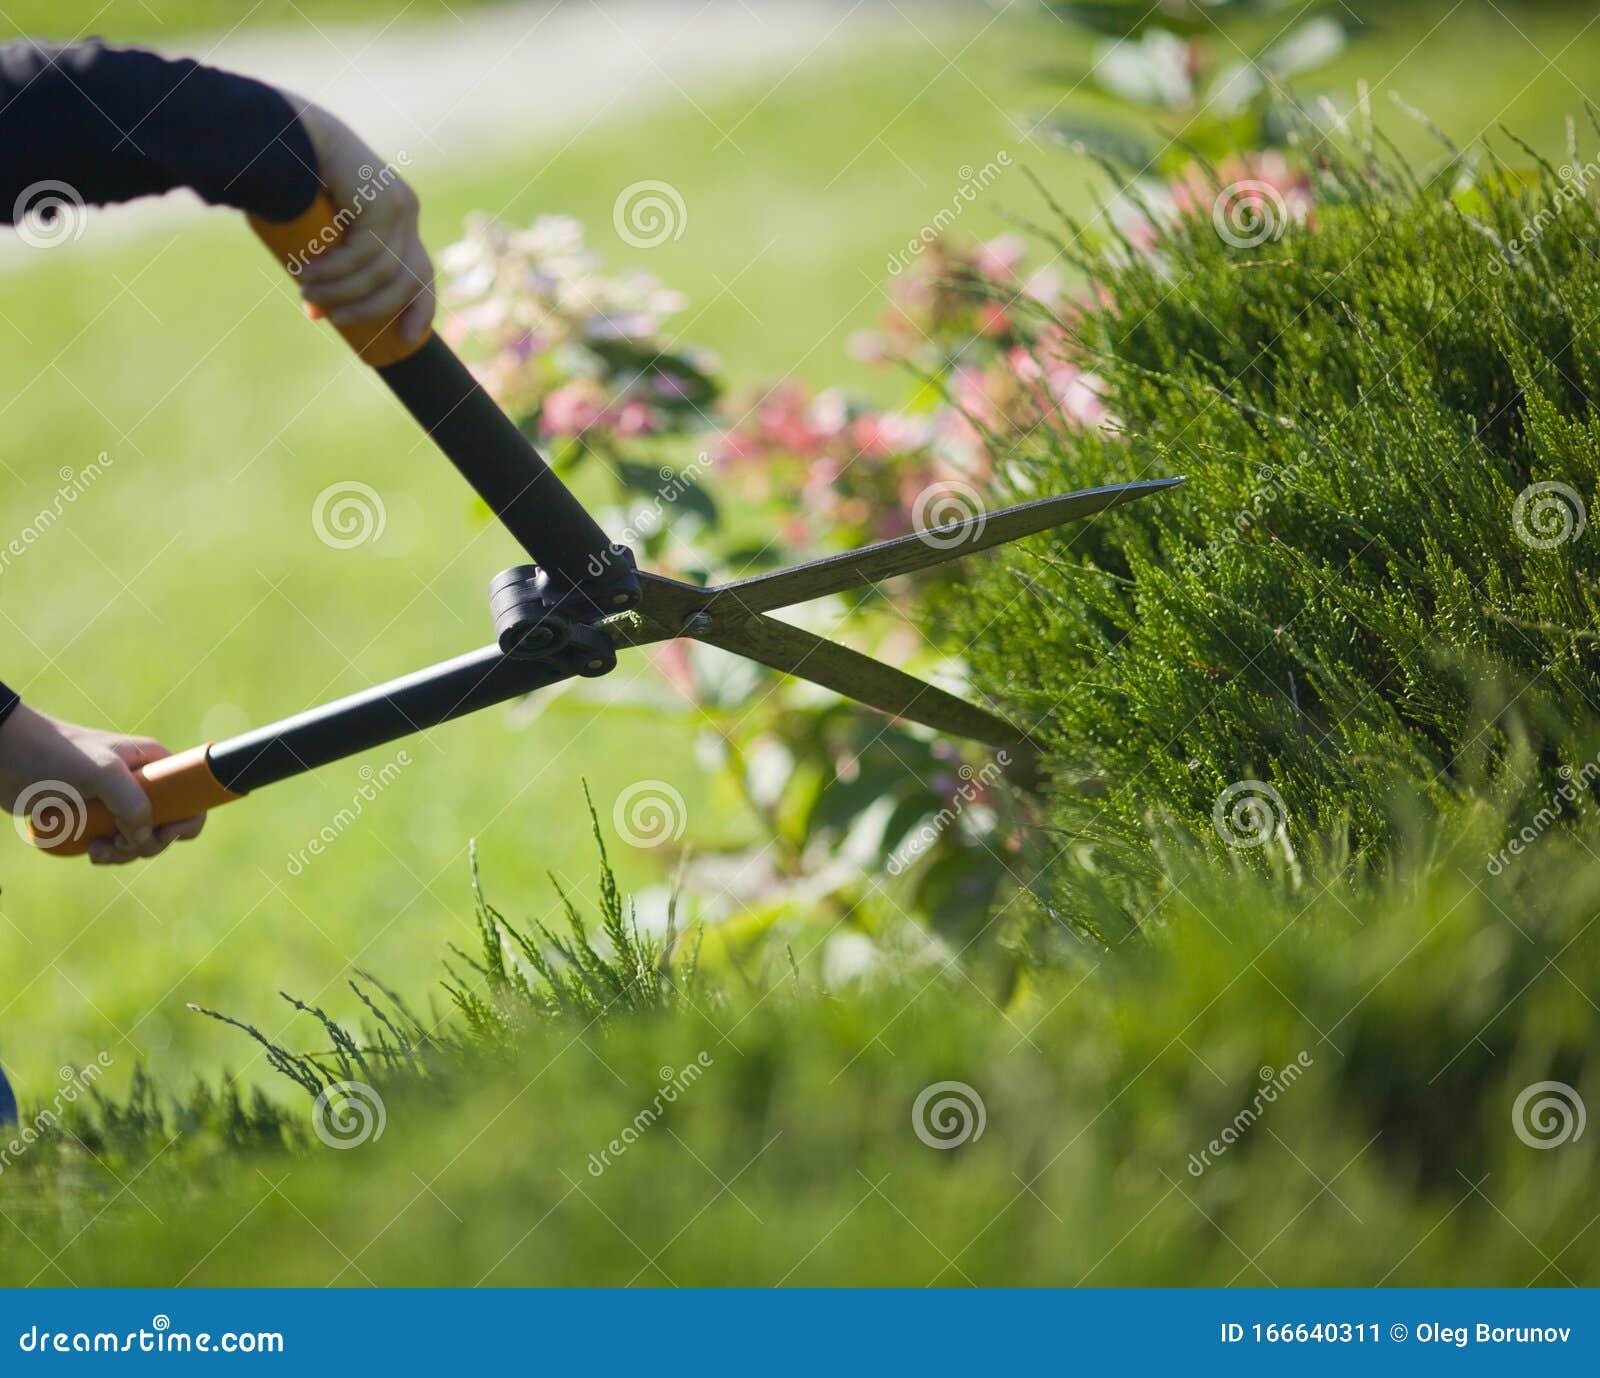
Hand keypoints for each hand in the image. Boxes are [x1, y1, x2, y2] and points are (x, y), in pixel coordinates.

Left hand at [0, 706, 203, 863]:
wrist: (8, 756)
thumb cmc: (56, 753)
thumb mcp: (103, 773)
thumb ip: (133, 803)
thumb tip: (144, 838)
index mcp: (154, 765)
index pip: (191, 796)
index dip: (187, 819)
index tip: (165, 832)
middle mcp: (142, 784)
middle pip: (167, 825)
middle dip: (148, 843)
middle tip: (121, 844)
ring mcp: (118, 802)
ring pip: (140, 840)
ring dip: (124, 853)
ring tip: (97, 851)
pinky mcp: (96, 817)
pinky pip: (115, 844)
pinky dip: (108, 854)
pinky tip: (89, 851)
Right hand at [287, 99, 434, 343]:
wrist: (289, 131)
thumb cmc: (296, 182)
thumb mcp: (321, 231)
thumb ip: (328, 265)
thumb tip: (318, 313)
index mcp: (399, 220)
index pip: (421, 272)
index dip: (421, 308)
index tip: (406, 339)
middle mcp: (406, 212)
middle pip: (406, 279)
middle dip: (372, 309)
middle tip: (333, 319)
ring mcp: (400, 206)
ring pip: (383, 271)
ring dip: (344, 292)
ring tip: (308, 295)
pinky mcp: (383, 203)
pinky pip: (364, 253)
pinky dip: (336, 272)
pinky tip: (309, 276)